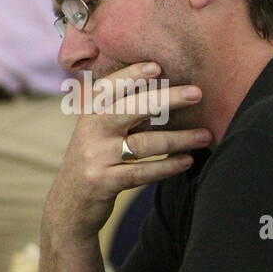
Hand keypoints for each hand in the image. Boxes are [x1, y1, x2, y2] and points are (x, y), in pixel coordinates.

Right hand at [45, 62, 210, 241]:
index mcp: (89, 114)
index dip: (130, 75)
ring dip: (179, 139)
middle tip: (197, 93)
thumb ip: (120, 112)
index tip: (157, 67)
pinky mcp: (103, 182)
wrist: (68, 204)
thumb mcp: (96, 132)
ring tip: (204, 135)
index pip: (108, 88)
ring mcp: (95, 157)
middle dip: (166, 99)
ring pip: (143, 143)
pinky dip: (167, 167)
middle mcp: (90, 132)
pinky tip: (187, 161)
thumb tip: (164, 91)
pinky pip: (141, 172)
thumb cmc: (93, 161)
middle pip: (129, 109)